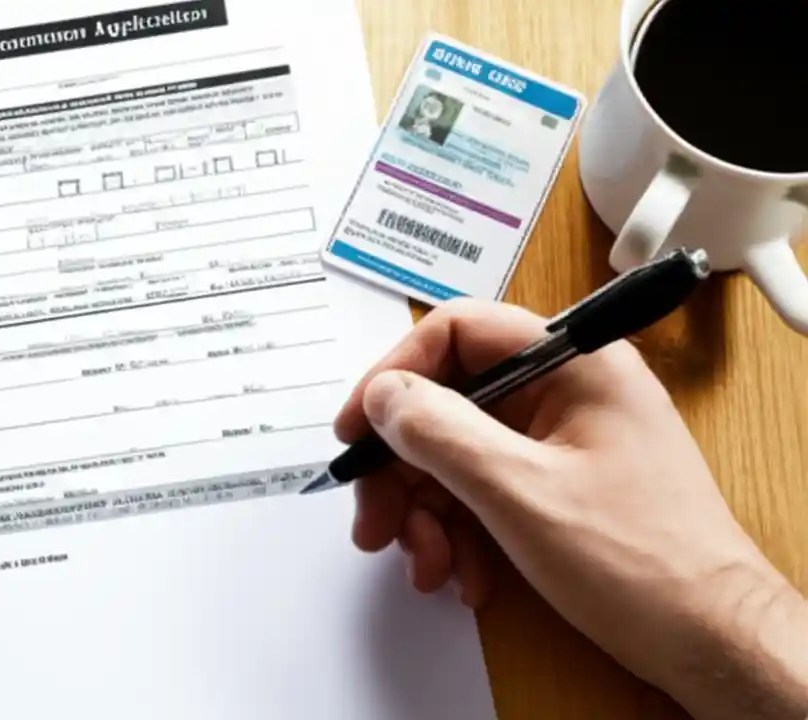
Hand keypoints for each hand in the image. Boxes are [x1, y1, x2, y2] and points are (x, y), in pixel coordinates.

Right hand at [336, 299, 807, 719]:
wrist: (710, 641)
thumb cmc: (639, 561)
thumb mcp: (519, 492)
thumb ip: (440, 433)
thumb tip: (382, 396)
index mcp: (575, 363)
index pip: (459, 332)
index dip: (395, 375)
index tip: (356, 429)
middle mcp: (568, 389)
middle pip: (450, 402)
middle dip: (405, 469)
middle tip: (376, 523)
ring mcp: (563, 439)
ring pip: (460, 453)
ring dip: (429, 513)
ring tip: (429, 566)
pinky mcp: (558, 484)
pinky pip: (486, 489)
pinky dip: (462, 531)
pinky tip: (465, 575)